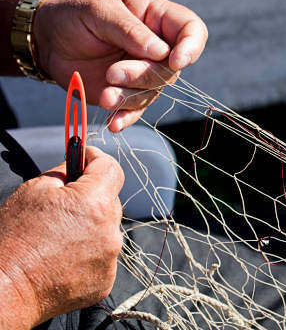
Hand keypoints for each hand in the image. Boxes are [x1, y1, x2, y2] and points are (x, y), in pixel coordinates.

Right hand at [0, 147, 123, 328]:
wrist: (6, 290)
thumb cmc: (14, 241)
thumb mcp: (33, 191)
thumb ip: (64, 172)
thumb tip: (77, 165)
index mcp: (95, 203)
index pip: (111, 169)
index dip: (96, 160)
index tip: (85, 159)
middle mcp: (110, 230)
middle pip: (110, 200)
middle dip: (91, 197)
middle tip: (63, 205)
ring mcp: (110, 258)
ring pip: (107, 229)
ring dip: (91, 226)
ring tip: (59, 237)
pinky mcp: (105, 280)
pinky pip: (103, 255)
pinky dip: (89, 252)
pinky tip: (64, 257)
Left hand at [33, 0, 207, 131]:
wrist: (49, 39)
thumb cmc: (76, 15)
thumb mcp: (99, 11)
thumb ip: (130, 30)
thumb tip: (162, 53)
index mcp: (158, 18)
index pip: (192, 31)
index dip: (191, 47)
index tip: (175, 61)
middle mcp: (159, 47)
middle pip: (171, 69)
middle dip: (143, 74)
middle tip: (113, 73)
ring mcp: (145, 72)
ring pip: (153, 91)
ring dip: (130, 96)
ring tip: (105, 94)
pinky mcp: (129, 93)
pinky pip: (136, 110)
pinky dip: (126, 117)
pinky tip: (114, 123)